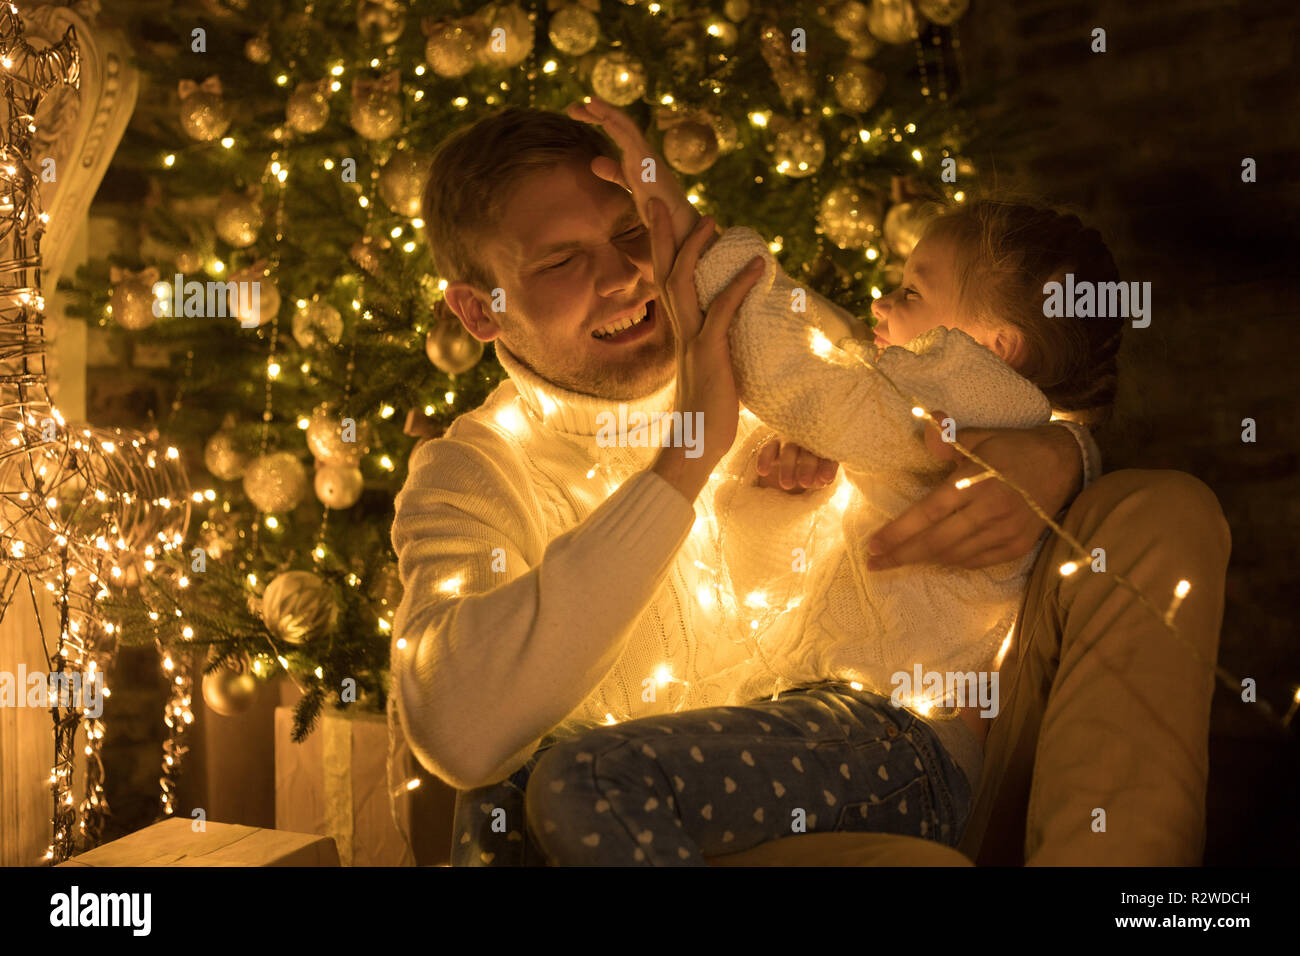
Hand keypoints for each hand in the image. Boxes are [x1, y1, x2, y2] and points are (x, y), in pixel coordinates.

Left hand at [566, 95, 700, 248]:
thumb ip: (615, 172)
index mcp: (638, 153)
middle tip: (571, 107)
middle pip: (619, 122)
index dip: (597, 118)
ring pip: (625, 126)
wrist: (675, 223)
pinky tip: (605, 118)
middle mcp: (643, 149)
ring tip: (588, 102)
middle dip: (597, 112)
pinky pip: (632, 141)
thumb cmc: (657, 206)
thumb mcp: (631, 184)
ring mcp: (646, 155)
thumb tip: (594, 162)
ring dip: (606, 112)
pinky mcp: (647, 164)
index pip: (616, 128)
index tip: (575, 112)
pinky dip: (617, 127)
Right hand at [649, 199, 762, 500]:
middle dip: (661, 233)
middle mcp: (681, 331)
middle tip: (659, 199)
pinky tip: (758, 265)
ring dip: (696, 247)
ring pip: (682, 282)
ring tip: (712, 219)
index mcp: (682, 333)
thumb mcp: (715, 373)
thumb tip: (737, 343)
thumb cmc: (709, 417)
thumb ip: (721, 351)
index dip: (665, 249)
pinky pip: (721, 310)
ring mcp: (692, 341)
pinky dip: (739, 284)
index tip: (667, 220)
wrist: (695, 449)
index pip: (668, 282)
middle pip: (663, 271)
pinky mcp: (709, 353)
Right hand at [755, 437, 838, 492]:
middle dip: (807, 467)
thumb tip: (820, 481)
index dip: (827, 467)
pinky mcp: (771, 442)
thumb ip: (820, 478)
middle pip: (808, 451)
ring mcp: (788, 440)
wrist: (787, 463)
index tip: (825, 480)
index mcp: (823, 448)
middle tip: (805, 483)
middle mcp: (806, 441)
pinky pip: (767, 448)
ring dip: (788, 467)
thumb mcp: (817, 476)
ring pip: (788, 450)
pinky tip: (763, 471)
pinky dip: (765, 459)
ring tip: (786, 485)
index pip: (828, 455)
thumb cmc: (809, 471)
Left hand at [865, 412, 1084, 569]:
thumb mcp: (979, 436)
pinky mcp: (1017, 547)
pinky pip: (976, 562)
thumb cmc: (1013, 448)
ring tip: (897, 561)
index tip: (872, 544)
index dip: (899, 531)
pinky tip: (933, 560)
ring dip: (923, 560)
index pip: (929, 512)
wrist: (1064, 464)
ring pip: (955, 556)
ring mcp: (1006, 533)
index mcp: (978, 482)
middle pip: (937, 541)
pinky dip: (952, 562)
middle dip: (902, 554)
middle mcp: (992, 512)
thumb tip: (926, 425)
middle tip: (874, 563)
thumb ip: (949, 438)